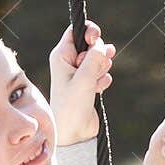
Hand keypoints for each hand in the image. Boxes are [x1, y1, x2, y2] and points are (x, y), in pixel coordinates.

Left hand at [48, 20, 114, 143]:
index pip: (76, 31)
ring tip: (95, 81)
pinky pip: (102, 72)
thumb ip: (95, 58)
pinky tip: (98, 90)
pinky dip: (103, 79)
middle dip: (98, 53)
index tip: (95, 39)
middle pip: (91, 43)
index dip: (89, 31)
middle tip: (95, 67)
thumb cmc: (72, 106)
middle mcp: (69, 62)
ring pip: (98, 58)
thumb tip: (103, 45)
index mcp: (61, 56)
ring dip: (102, 67)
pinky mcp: (88, 84)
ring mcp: (79, 73)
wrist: (74, 133)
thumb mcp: (84, 78)